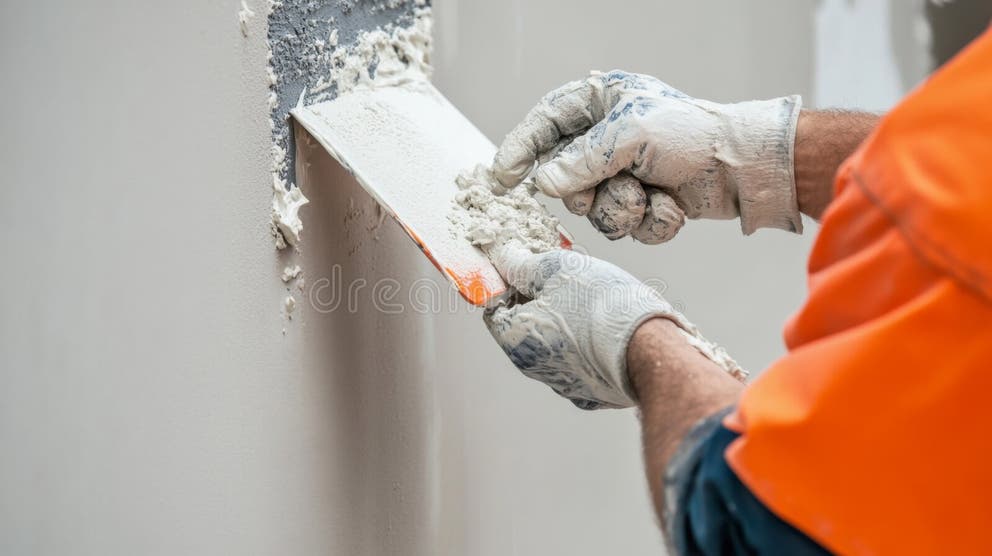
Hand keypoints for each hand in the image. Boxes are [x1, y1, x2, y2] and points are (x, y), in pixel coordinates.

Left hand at [484, 247, 743, 408]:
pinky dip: (592, 349)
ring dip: (567, 326)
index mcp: (515, 339)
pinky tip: (611, 331)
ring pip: (557, 348)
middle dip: (542, 304)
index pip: (496, 309)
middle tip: (568, 281)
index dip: (511, 284)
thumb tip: (502, 256)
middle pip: (527, 329)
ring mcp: (566, 385)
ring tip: (595, 303)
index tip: (532, 269)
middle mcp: (535, 368)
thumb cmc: (601, 305)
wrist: (653, 349)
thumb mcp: (556, 268)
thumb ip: (521, 263)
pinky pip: (586, 366)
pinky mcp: (596, 394)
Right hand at [492, 71, 802, 242]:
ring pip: (596, 211)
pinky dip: (650, 222)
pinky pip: (626, 226)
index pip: (545, 123)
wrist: (743, 167)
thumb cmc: (693, 133)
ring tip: (653, 194)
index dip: (520, 149)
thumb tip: (544, 183)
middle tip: (618, 185)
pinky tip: (672, 205)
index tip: (502, 177)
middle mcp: (608, 140)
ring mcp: (626, 174)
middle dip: (593, 193)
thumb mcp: (629, 136)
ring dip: (626, 210)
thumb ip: (580, 161)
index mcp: (601, 105)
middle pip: (567, 180)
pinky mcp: (644, 203)